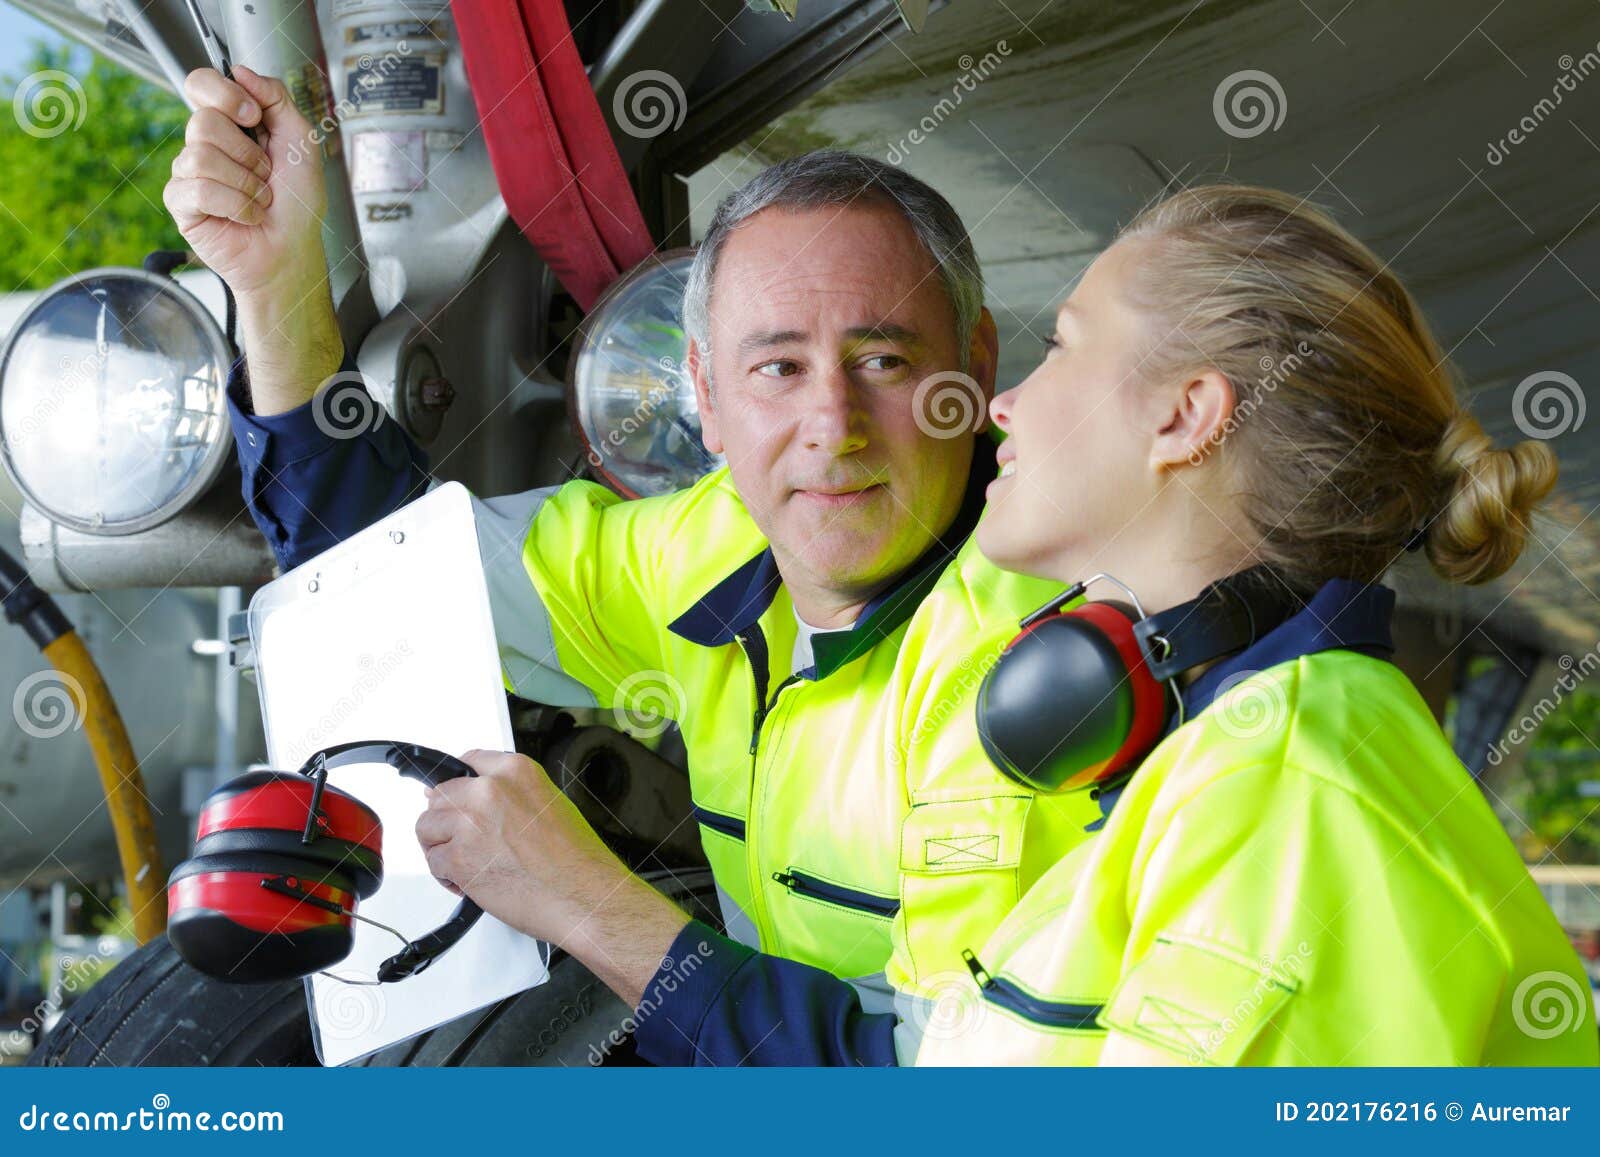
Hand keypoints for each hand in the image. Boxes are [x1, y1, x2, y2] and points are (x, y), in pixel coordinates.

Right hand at [164, 67, 342, 412]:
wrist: (292, 253)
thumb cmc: (297, 205)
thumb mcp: (301, 142)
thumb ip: (277, 99)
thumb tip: (240, 70)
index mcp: (231, 126)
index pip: (201, 84)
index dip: (222, 93)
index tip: (253, 116)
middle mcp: (206, 145)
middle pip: (203, 121)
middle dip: (248, 153)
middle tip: (265, 176)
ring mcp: (190, 174)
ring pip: (201, 155)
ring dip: (245, 182)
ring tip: (259, 200)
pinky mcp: (182, 204)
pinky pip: (197, 188)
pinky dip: (235, 205)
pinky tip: (246, 217)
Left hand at [414, 750, 690, 1006]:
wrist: (582, 896)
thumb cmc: (575, 859)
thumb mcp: (550, 802)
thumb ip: (511, 794)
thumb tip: (478, 799)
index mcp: (515, 770)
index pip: (467, 761)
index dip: (460, 785)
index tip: (457, 798)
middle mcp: (488, 790)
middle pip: (440, 795)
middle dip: (447, 819)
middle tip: (464, 840)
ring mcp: (470, 823)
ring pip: (426, 827)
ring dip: (440, 846)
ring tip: (467, 862)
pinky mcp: (458, 858)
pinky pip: (432, 861)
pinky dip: (445, 875)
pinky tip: (470, 881)